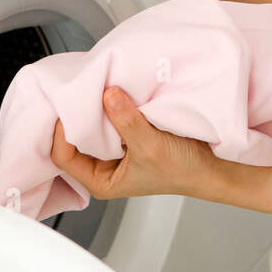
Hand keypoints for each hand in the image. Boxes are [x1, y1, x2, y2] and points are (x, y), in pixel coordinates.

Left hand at [50, 87, 216, 201]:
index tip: (69, 108)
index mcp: (100, 180)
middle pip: (74, 138)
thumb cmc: (181, 170)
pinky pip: (110, 117)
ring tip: (96, 91)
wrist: (209, 167)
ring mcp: (115, 149)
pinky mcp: (127, 133)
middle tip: (79, 94)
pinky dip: (110, 106)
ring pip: (92, 126)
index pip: (63, 155)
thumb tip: (107, 95)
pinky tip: (113, 93)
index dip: (61, 133)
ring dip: (95, 109)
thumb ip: (127, 122)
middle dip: (77, 117)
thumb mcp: (151, 146)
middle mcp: (102, 166)